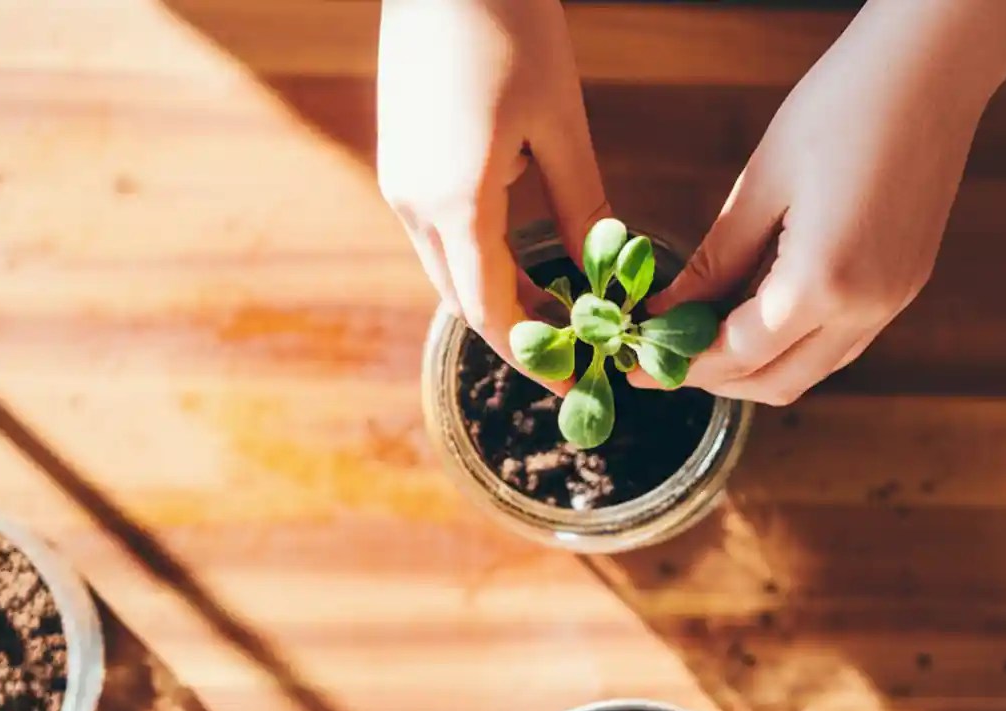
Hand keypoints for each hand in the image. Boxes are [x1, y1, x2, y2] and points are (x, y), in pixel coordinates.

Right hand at [376, 0, 606, 385]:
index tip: (573, 380)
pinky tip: (518, 251)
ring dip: (497, 294)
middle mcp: (414, 204)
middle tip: (573, 348)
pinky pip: (436, 234)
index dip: (533, 354)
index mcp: (456, 202)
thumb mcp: (560, 124)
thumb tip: (607, 264)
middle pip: (463, 300)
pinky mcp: (399, 161)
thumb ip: (580, 204)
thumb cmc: (511, 31)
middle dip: (517, 332)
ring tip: (557, 305)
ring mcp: (399, 182)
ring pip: (446, 270)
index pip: (490, 311)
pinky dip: (476, 258)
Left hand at [636, 0, 1005, 404]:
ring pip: (812, 369)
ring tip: (701, 338)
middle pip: (778, 382)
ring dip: (754, 368)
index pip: (738, 355)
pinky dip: (792, 344)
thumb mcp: (761, 184)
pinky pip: (841, 341)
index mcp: (822, 284)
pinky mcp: (905, 285)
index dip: (682, 366)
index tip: (638, 365)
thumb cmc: (841, 106)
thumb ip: (715, 261)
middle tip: (662, 357)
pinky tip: (754, 314)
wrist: (933, 68)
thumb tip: (668, 309)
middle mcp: (865, 309)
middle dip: (714, 380)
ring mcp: (893, 302)